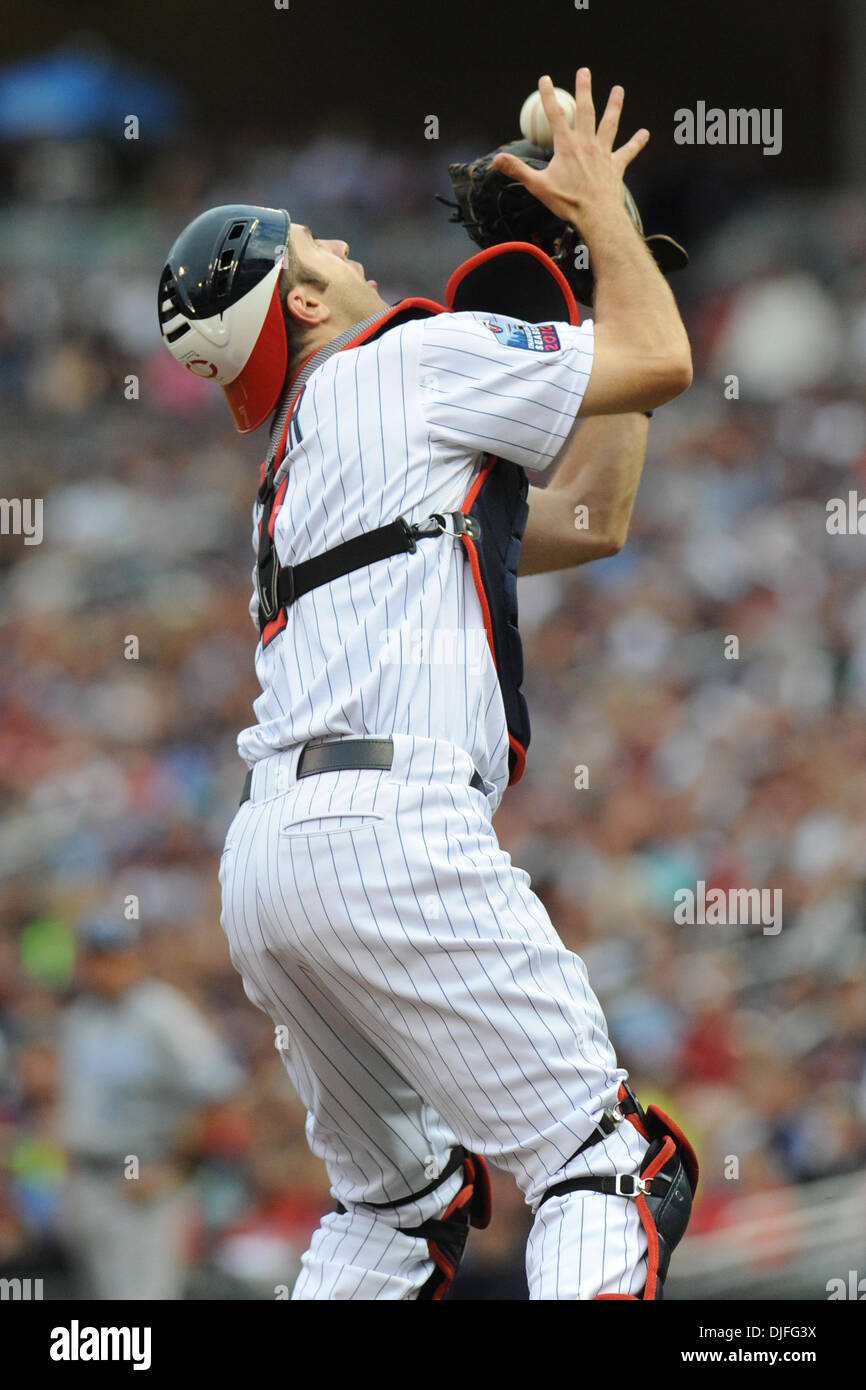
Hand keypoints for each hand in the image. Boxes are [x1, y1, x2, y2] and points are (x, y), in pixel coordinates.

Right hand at [492, 70, 648, 229]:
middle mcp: (587, 144)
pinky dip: (637, 142)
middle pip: (585, 110)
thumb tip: (496, 160)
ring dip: (615, 105)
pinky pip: (628, 151)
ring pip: (610, 124)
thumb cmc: (568, 202)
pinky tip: (645, 133)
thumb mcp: (538, 186)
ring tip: (619, 90)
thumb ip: (517, 170)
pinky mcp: (616, 166)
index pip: (555, 115)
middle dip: (583, 89)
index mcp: (567, 146)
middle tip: (584, 71)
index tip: (545, 79)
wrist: (596, 216)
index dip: (548, 96)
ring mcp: (604, 153)